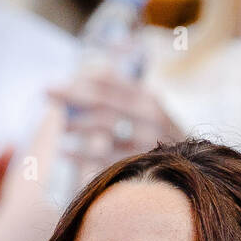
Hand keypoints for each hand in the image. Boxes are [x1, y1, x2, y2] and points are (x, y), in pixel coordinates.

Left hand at [48, 70, 180, 181]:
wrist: (195, 170)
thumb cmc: (160, 136)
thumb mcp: (148, 109)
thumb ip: (122, 91)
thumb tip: (86, 70)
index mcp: (149, 99)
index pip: (109, 82)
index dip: (79, 81)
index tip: (55, 84)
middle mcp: (150, 118)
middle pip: (101, 103)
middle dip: (70, 97)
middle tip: (46, 94)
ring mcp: (147, 142)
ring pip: (101, 129)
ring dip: (73, 125)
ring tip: (54, 125)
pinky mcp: (141, 165)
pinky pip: (104, 158)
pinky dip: (80, 154)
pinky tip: (63, 152)